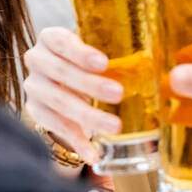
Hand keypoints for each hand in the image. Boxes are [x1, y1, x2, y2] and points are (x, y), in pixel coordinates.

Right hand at [22, 26, 123, 165]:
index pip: (60, 41)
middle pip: (61, 72)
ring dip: (88, 115)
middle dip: (90, 84)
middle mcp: (37, 60)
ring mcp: (34, 87)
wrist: (57, 82)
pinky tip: (93, 153)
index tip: (103, 63)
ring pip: (59, 101)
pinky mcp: (35, 111)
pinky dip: (76, 141)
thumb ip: (113, 53)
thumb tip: (157, 67)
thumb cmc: (83, 62)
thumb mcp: (92, 52)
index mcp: (50, 39)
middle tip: (119, 94)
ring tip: (115, 126)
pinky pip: (56, 127)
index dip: (80, 52)